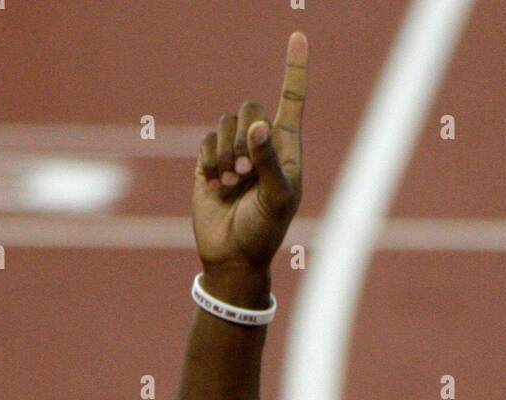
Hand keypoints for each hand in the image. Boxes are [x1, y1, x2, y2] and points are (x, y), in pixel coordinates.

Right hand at [192, 31, 306, 276]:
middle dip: (244, 137)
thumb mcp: (276, 199)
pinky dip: (209, 161)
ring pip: (225, 124)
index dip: (294, 69)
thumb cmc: (264, 232)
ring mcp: (234, 153)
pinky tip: (214, 184)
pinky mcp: (209, 163)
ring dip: (226, 154)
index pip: (292, 101)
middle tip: (244, 172)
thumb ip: (269, 161)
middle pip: (250, 109)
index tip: (298, 34)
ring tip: (230, 183)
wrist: (232, 258)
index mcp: (286, 150)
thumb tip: (259, 125)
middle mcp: (261, 146)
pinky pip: (206, 142)